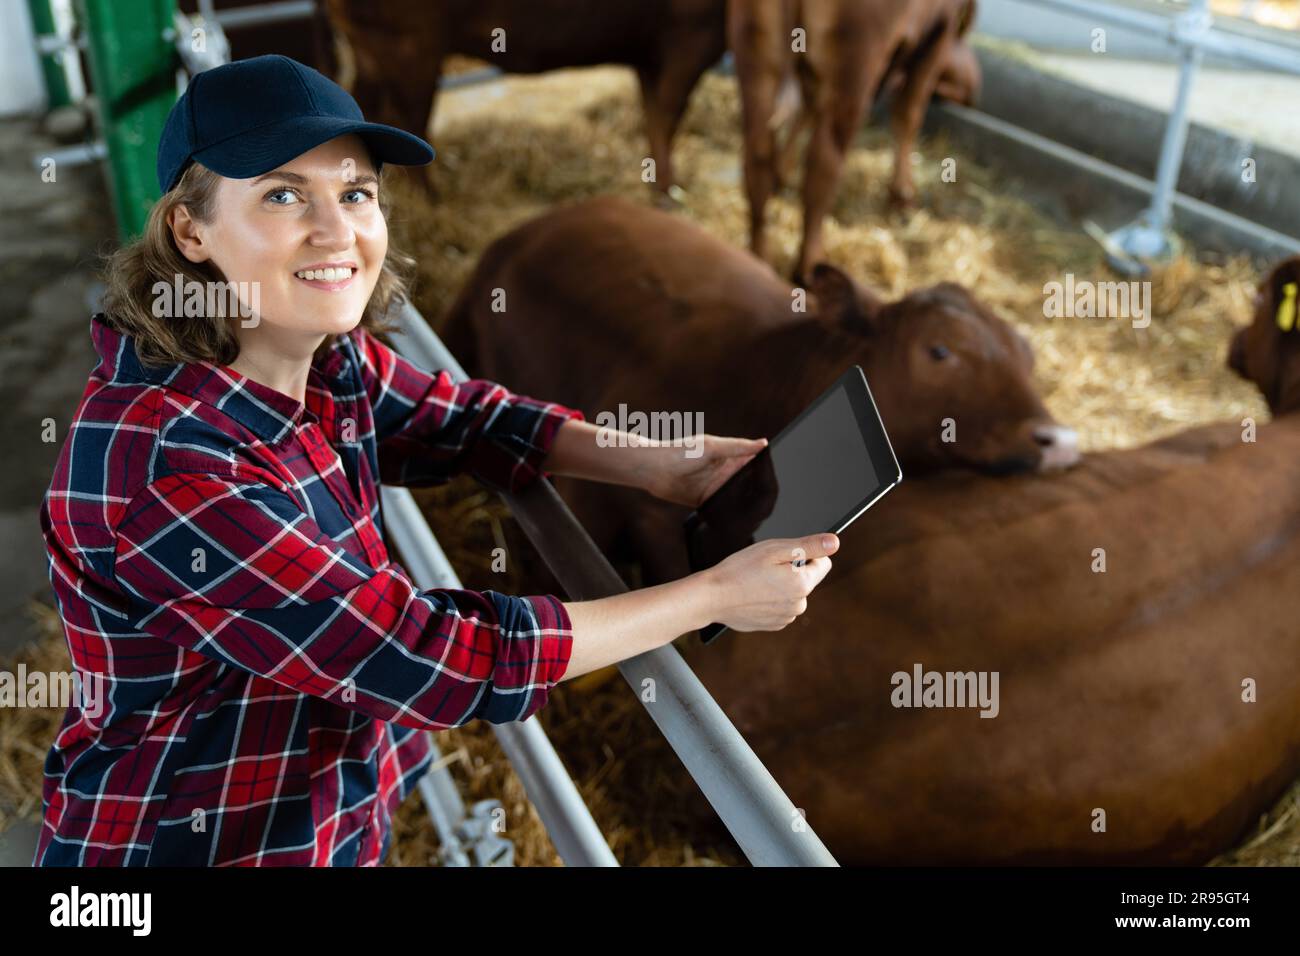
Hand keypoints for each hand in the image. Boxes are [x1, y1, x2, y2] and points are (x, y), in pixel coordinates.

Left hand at [643, 433, 768, 507]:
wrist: (653, 470)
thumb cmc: (680, 452)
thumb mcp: (711, 447)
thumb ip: (737, 447)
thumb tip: (763, 443)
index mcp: (730, 457)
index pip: (756, 465)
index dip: (768, 474)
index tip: (777, 485)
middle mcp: (726, 473)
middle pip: (750, 485)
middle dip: (759, 494)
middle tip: (770, 506)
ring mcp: (717, 488)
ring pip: (739, 500)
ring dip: (746, 507)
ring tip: (758, 518)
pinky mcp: (706, 502)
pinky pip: (723, 510)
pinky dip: (730, 516)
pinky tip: (738, 522)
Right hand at [703, 533, 837, 631]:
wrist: (711, 598)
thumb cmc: (739, 570)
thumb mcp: (774, 550)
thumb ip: (809, 546)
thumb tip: (834, 542)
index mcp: (802, 584)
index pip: (823, 564)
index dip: (805, 554)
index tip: (783, 555)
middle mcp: (799, 605)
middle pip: (806, 579)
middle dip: (791, 571)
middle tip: (764, 568)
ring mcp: (786, 618)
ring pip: (792, 593)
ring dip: (780, 586)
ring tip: (755, 582)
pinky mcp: (774, 625)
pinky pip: (780, 606)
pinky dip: (770, 599)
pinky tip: (752, 595)